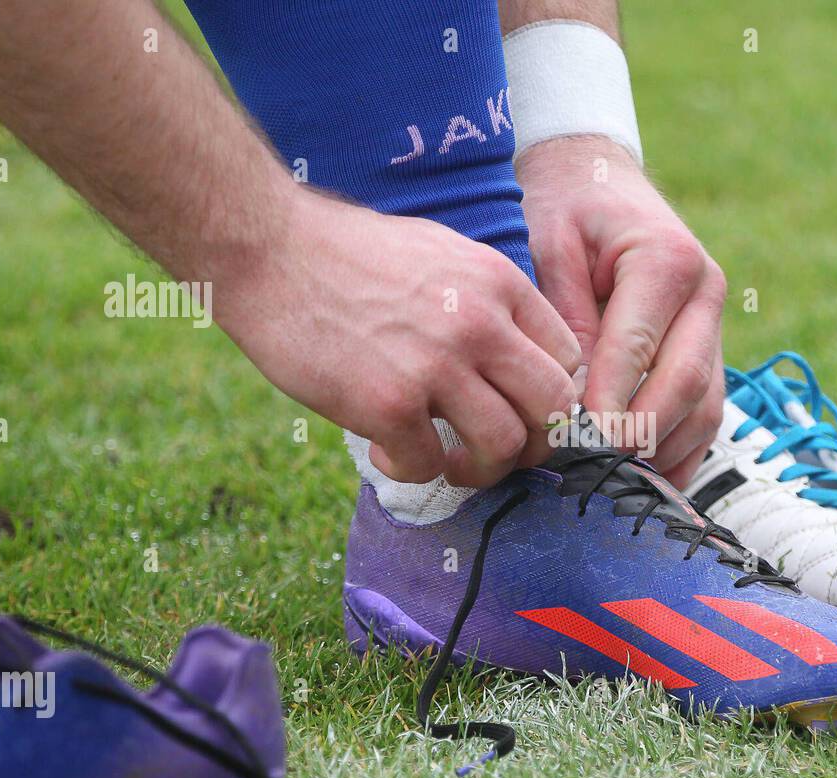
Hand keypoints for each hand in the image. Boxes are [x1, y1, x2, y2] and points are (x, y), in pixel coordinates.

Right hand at [219, 189, 580, 487]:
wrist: (268, 248)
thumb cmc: (347, 254)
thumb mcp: (441, 254)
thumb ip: (487, 301)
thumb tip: (514, 359)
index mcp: (499, 284)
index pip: (568, 359)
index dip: (551, 399)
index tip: (523, 415)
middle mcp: (481, 324)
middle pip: (554, 408)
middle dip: (537, 444)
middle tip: (502, 454)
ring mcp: (436, 365)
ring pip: (505, 445)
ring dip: (481, 470)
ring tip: (450, 465)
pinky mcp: (388, 402)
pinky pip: (428, 464)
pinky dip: (412, 469)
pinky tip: (387, 451)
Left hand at [517, 136, 725, 488]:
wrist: (601, 181)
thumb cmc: (568, 209)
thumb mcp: (550, 246)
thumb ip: (565, 317)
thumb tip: (574, 395)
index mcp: (667, 259)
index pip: (639, 346)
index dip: (610, 400)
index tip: (575, 439)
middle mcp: (706, 293)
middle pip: (685, 384)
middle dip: (640, 434)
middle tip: (595, 469)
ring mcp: (715, 325)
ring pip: (706, 408)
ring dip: (663, 453)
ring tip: (615, 484)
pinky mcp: (710, 351)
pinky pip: (707, 415)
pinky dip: (679, 453)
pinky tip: (642, 481)